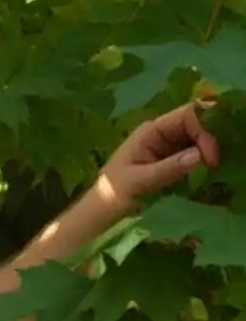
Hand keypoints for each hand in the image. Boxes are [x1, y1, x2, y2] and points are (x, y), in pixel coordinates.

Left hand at [97, 99, 220, 211]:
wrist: (105, 204)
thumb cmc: (116, 189)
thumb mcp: (141, 179)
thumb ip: (169, 167)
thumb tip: (199, 155)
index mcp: (150, 130)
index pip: (186, 116)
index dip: (204, 129)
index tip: (211, 156)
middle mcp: (161, 132)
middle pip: (195, 124)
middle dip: (209, 139)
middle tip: (215, 163)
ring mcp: (167, 144)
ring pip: (197, 137)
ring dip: (208, 148)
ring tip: (214, 166)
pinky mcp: (171, 157)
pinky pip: (193, 150)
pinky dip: (203, 156)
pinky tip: (209, 168)